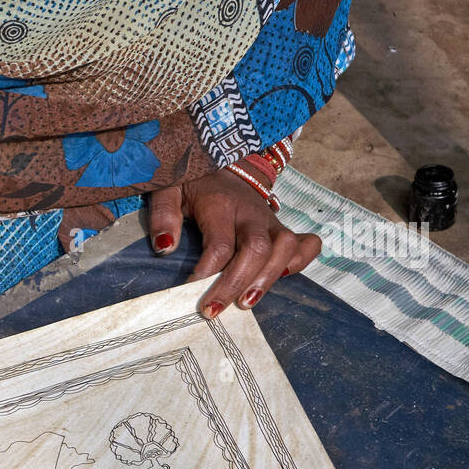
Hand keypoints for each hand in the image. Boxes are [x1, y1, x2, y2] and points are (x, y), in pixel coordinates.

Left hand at [148, 168, 321, 316]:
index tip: (188, 290)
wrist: (220, 159)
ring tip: (245, 304)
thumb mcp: (167, 189)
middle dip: (236, 284)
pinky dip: (299, 262)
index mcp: (220, 204)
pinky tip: (281, 279)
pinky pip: (305, 243)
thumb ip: (163, 215)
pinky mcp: (280, 226)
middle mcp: (250, 212)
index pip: (220, 244)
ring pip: (285, 247)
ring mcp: (269, 220)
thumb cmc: (191, 183)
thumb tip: (165, 248)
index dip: (206, 272)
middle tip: (213, 310)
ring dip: (268, 279)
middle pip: (257, 250)